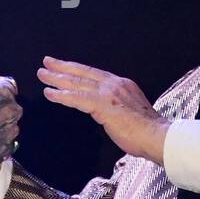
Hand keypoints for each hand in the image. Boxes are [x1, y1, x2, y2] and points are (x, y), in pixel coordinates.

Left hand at [37, 56, 169, 164]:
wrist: (157, 136)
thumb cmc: (146, 131)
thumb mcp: (130, 110)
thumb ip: (116, 106)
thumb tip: (106, 111)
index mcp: (121, 85)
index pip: (94, 74)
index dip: (77, 69)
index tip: (64, 65)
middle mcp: (114, 84)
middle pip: (83, 73)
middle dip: (63, 67)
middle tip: (46, 62)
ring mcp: (108, 94)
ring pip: (77, 83)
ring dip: (57, 79)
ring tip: (42, 75)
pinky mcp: (103, 105)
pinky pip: (77, 98)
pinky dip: (62, 95)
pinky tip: (50, 93)